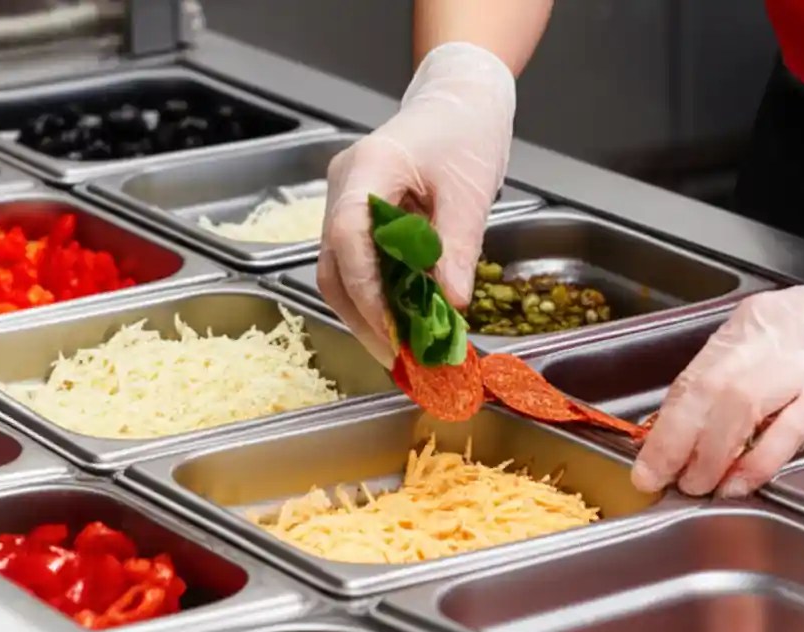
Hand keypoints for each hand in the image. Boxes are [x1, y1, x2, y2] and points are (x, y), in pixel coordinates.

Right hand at [319, 41, 515, 366]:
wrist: (460, 101)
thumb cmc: (466, 132)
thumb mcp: (470, 191)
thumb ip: (457, 247)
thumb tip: (451, 305)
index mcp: (368, 168)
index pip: (348, 237)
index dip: (366, 291)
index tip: (393, 332)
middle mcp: (343, 187)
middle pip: (334, 265)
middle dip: (363, 317)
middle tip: (399, 357)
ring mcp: (344, 202)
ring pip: (339, 271)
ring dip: (367, 314)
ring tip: (402, 350)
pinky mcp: (356, 217)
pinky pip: (357, 265)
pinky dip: (377, 297)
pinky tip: (402, 322)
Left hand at [633, 251, 803, 497]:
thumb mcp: (784, 341)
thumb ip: (743, 376)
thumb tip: (695, 427)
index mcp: (749, 326)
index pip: (693, 377)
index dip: (664, 423)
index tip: (645, 459)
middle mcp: (769, 338)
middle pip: (704, 392)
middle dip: (672, 442)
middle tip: (655, 478)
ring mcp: (803, 362)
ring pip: (736, 408)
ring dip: (709, 454)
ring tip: (695, 486)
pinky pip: (786, 430)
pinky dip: (757, 460)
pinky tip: (740, 483)